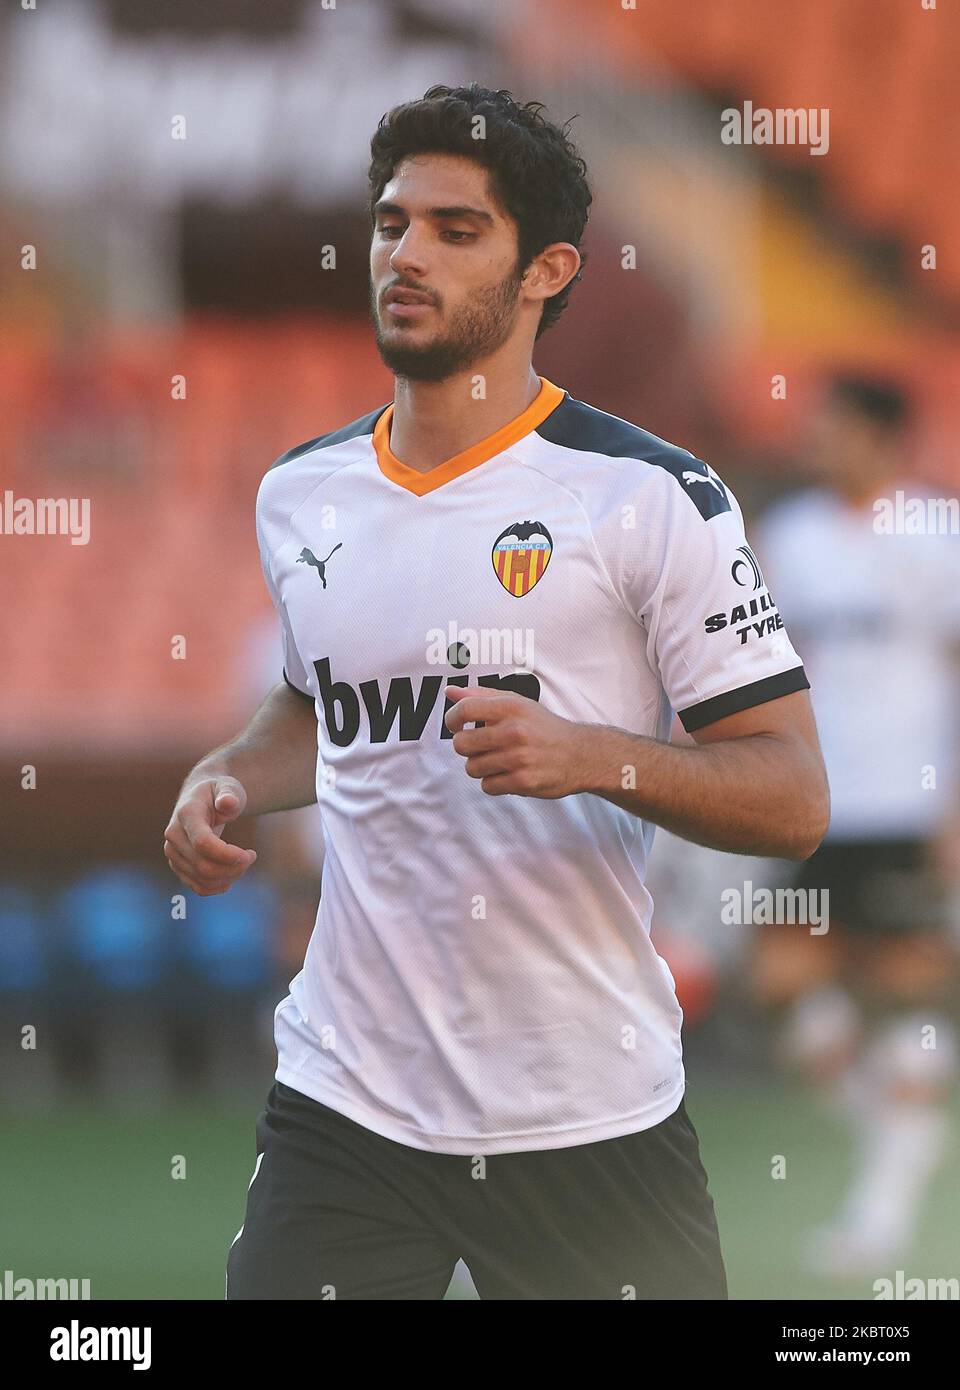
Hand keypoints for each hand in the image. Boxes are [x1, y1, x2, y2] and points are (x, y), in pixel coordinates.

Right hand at [163, 776, 256, 895]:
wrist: (200, 799)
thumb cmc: (218, 792)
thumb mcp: (228, 787)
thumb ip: (229, 794)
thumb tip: (228, 803)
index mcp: (186, 814)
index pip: (203, 843)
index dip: (228, 855)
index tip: (250, 854)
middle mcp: (173, 835)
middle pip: (203, 866)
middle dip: (233, 868)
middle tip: (251, 857)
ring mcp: (173, 852)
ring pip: (202, 879)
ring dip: (229, 877)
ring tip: (244, 862)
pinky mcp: (177, 865)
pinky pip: (198, 887)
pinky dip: (219, 886)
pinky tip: (233, 873)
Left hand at [443, 685, 587, 797]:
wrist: (580, 754)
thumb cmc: (543, 727)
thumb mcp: (517, 703)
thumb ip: (482, 696)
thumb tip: (450, 693)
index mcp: (511, 707)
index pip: (465, 710)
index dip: (452, 719)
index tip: (455, 725)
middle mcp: (515, 731)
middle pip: (462, 744)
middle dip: (466, 747)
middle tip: (480, 746)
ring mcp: (519, 758)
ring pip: (472, 768)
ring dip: (480, 766)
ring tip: (497, 760)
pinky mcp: (523, 782)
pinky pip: (488, 786)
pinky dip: (493, 783)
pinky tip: (507, 774)